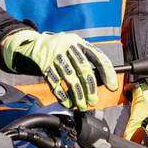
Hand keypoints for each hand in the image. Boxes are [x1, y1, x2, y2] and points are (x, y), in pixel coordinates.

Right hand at [0, 29, 119, 109]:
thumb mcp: (73, 47)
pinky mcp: (44, 65)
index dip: (107, 72)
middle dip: (90, 88)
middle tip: (94, 100)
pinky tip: (68, 103)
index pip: (97, 56)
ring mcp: (54, 55)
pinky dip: (62, 95)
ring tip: (82, 105)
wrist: (35, 44)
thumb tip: (101, 81)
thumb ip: (86, 60)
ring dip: (78, 95)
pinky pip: (54, 83)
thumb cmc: (60, 49)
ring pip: (69, 78)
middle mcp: (67, 46)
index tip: (112, 86)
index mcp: (78, 42)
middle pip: (83, 69)